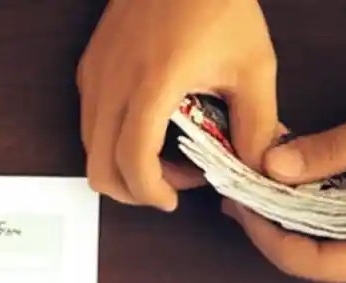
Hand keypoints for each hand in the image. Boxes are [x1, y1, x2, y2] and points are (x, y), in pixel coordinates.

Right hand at [77, 0, 278, 210]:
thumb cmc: (214, 4)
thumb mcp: (253, 66)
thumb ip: (256, 122)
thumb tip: (254, 164)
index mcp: (152, 86)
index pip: (132, 163)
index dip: (150, 193)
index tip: (173, 199)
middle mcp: (111, 85)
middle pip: (98, 168)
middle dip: (131, 190)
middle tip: (167, 186)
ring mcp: (94, 77)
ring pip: (90, 148)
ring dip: (121, 164)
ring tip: (163, 154)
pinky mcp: (88, 69)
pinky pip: (89, 121)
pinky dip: (111, 138)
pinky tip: (148, 124)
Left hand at [221, 114, 345, 282]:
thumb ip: (336, 150)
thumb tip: (271, 164)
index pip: (315, 263)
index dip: (268, 237)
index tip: (241, 206)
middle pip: (314, 259)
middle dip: (270, 229)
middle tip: (236, 199)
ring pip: (327, 246)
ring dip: (288, 220)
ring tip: (254, 191)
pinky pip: (342, 229)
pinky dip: (313, 210)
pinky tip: (291, 187)